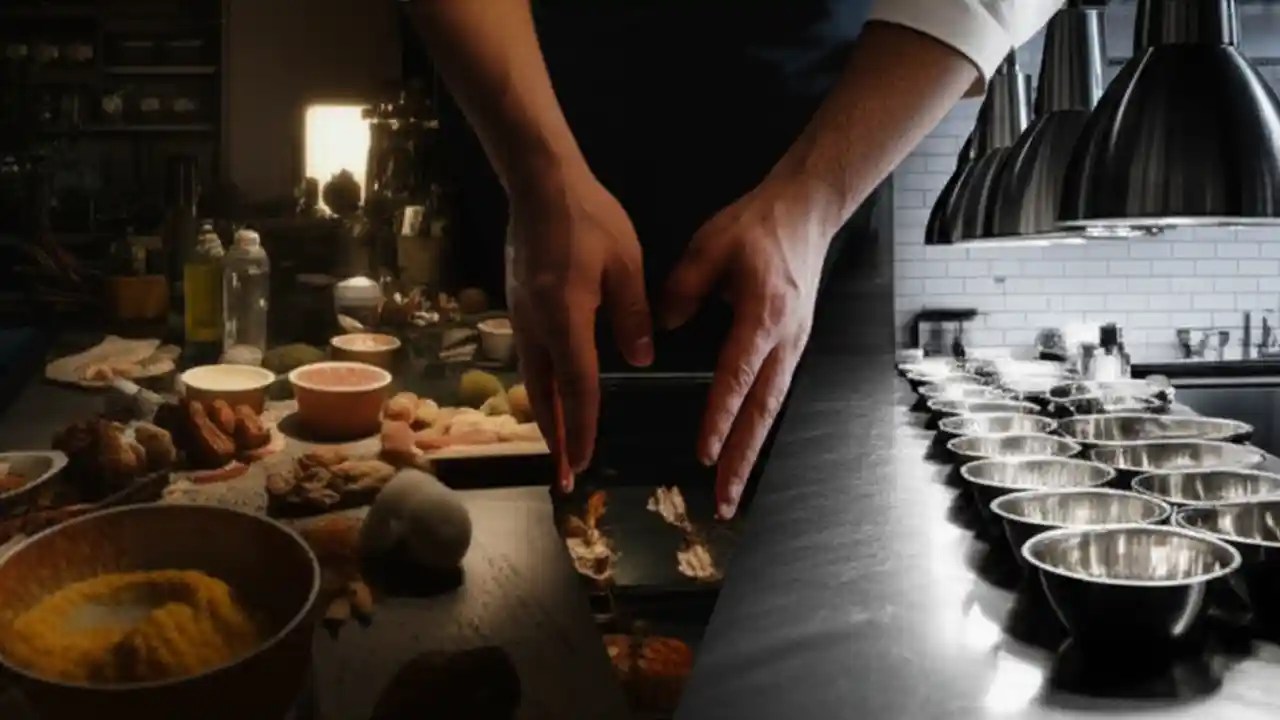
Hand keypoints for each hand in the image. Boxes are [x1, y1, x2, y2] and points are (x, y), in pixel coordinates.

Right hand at [506, 167, 653, 492]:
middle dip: (556, 440)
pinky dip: (540, 386)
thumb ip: (633, 316)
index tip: (587, 463)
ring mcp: (520, 316)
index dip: (584, 429)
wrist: (539, 183)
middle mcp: (535, 327)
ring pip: (532, 380)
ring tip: (557, 446)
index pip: (577, 388)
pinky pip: (529, 358)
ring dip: (545, 416)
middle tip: (564, 477)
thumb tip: (640, 360)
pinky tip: (550, 393)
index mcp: (565, 320)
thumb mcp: (625, 265)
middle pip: (543, 396)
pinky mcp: (517, 304)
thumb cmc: (588, 219)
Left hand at [662, 181, 831, 518]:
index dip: (720, 416)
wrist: (807, 212)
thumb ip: (681, 289)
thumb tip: (660, 328)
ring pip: (770, 410)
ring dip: (752, 453)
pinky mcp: (793, 345)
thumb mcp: (709, 246)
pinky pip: (774, 395)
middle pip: (762, 411)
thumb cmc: (756, 225)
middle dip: (743, 460)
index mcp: (762, 314)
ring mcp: (794, 346)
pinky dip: (757, 428)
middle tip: (724, 502)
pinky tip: (743, 451)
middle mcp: (785, 339)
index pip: (736, 376)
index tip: (705, 452)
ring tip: (731, 493)